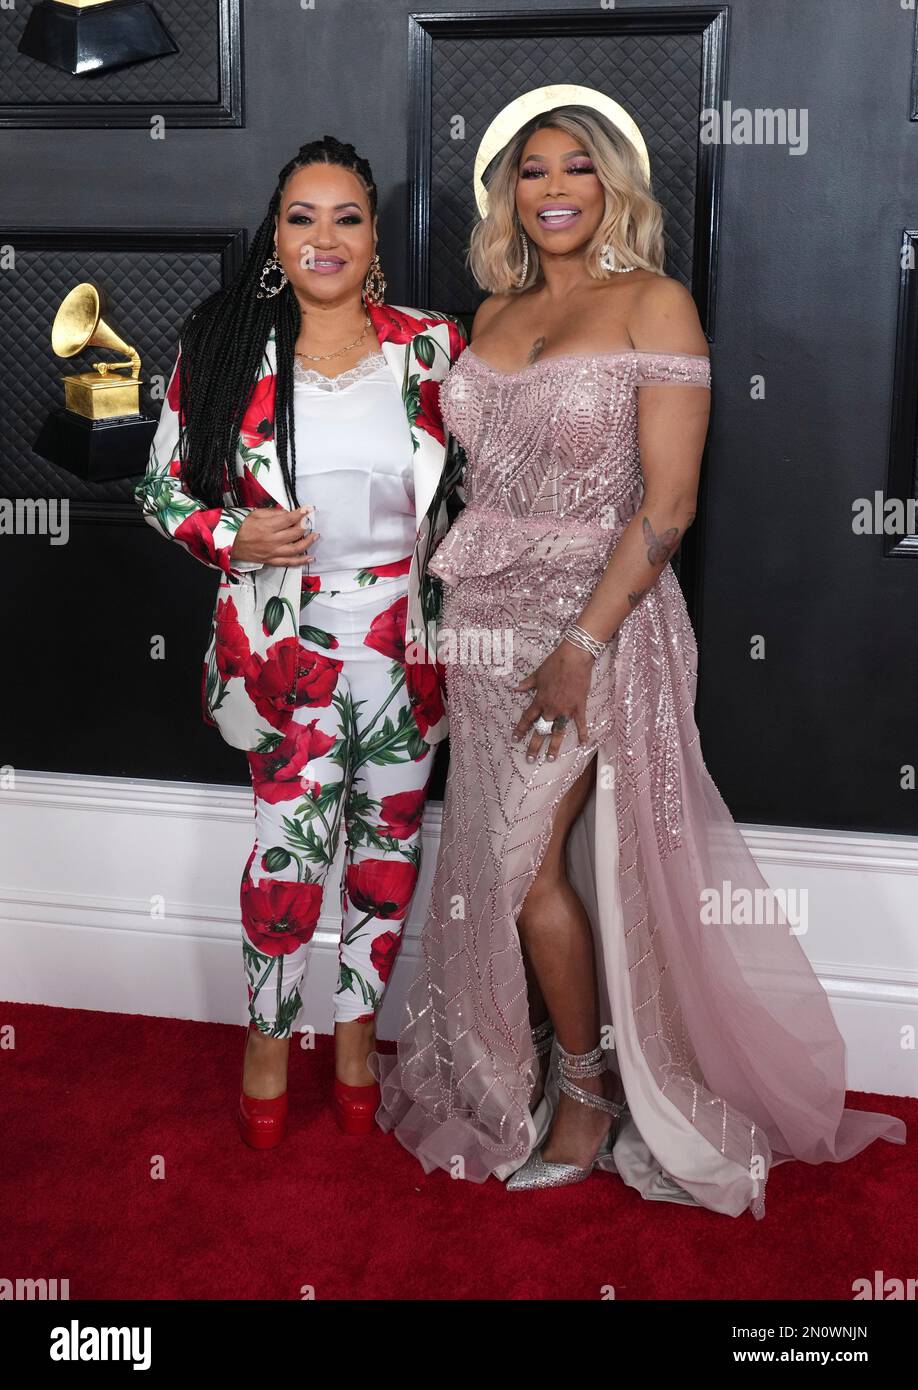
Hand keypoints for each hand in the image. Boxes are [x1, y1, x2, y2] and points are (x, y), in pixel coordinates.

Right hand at [230, 504, 319, 567]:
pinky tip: (310, 558)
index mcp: (267, 526)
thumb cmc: (241, 528)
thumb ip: (272, 513)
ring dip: (308, 542)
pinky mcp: (272, 561)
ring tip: (315, 536)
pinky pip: (289, 562)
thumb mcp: (254, 514)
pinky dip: (301, 561)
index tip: (309, 509)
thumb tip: (287, 513)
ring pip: (296, 548)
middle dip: (306, 525)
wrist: (229, 545)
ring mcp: (273, 552)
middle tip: (310, 521)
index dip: (301, 513)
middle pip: (295, 533)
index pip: (289, 519)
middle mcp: (272, 540)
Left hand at [512, 640, 594, 761]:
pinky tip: (584, 744)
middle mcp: (551, 708)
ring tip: (550, 758)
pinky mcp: (579, 707)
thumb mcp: (537, 674)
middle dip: (534, 745)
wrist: (574, 658)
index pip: (528, 718)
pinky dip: (583, 733)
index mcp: (540, 700)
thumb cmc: (554, 664)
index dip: (521, 729)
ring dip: (554, 746)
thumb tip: (515, 689)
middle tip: (530, 759)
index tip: (515, 739)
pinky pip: (581, 723)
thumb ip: (527, 684)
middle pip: (541, 730)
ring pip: (558, 732)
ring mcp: (565, 709)